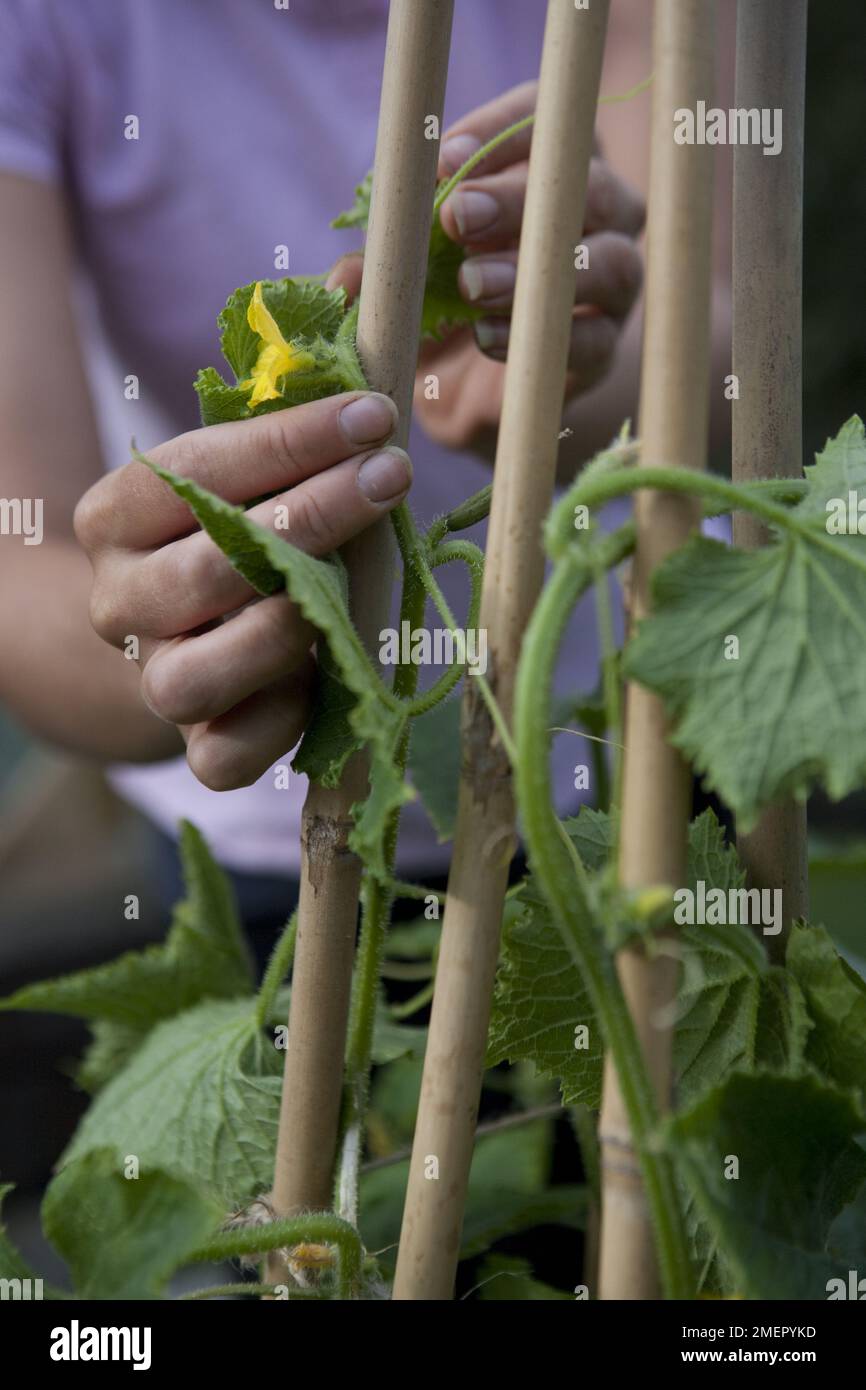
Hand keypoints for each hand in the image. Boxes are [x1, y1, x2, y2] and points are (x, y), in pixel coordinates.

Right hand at [74, 394, 410, 789]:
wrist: (187, 641)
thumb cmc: (237, 540)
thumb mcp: (248, 486)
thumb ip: (291, 456)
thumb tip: (375, 415)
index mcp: (116, 519)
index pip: (196, 471)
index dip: (292, 440)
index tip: (373, 415)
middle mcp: (119, 602)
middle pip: (203, 569)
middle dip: (309, 517)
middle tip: (388, 478)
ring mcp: (153, 680)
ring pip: (196, 677)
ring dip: (285, 629)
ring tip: (345, 588)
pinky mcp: (194, 747)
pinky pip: (224, 757)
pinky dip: (283, 720)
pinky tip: (325, 671)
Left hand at [415, 81, 645, 448]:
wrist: (472, 386)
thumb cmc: (445, 299)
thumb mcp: (407, 271)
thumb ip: (384, 263)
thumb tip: (342, 282)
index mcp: (557, 166)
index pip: (548, 124)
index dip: (500, 133)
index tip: (444, 160)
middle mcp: (605, 213)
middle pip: (586, 187)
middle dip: (517, 199)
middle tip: (458, 217)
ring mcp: (615, 281)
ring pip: (608, 261)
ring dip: (531, 270)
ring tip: (472, 285)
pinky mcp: (605, 346)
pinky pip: (594, 338)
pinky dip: (537, 335)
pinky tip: (486, 339)